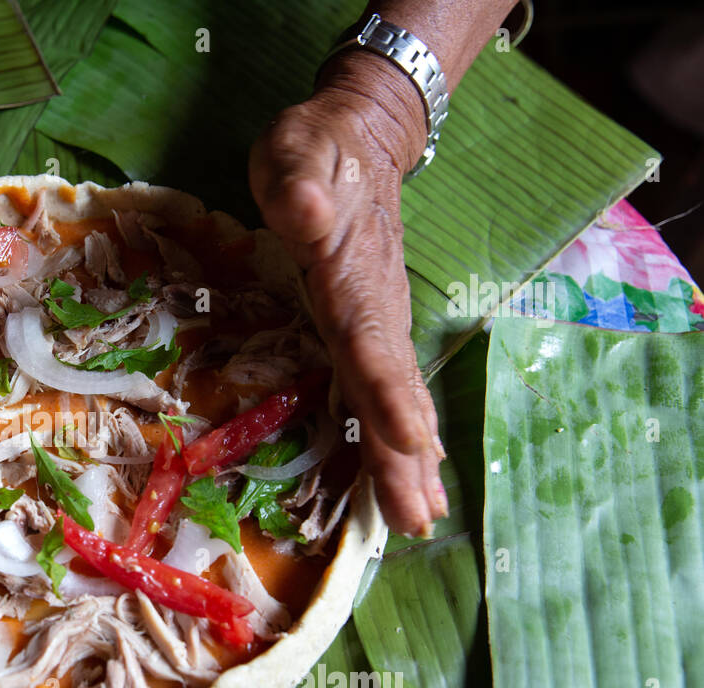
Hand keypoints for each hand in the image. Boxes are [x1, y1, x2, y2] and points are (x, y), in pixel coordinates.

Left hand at [249, 52, 447, 537]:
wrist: (362, 136)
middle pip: (392, 390)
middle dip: (403, 456)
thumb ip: (301, 183)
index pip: (371, 343)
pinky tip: (419, 470)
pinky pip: (390, 389)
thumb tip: (305, 211)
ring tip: (423, 517)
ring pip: (397, 399)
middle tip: (416, 518)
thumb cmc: (315, 149)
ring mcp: (381, 320)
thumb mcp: (297, 153)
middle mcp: (375, 309)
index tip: (409, 442)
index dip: (387, 394)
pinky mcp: (375, 325)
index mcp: (351, 277)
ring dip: (408, 459)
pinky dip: (404, 434)